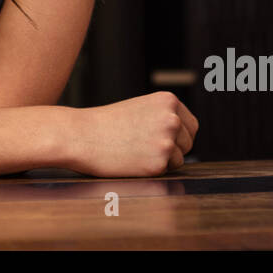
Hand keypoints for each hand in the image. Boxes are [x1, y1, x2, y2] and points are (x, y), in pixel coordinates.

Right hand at [68, 91, 197, 176]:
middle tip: (145, 147)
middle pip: (188, 143)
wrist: (81, 136)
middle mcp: (172, 119)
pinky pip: (165, 171)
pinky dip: (152, 170)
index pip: (191, 125)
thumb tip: (183, 133)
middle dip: (172, 148)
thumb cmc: (106, 124)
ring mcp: (167, 141)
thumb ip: (163, 116)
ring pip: (179, 159)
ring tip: (136, 151)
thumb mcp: (141, 108)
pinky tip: (133, 160)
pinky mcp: (159, 163)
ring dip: (163, 160)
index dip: (179, 135)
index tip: (162, 139)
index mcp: (168, 101)